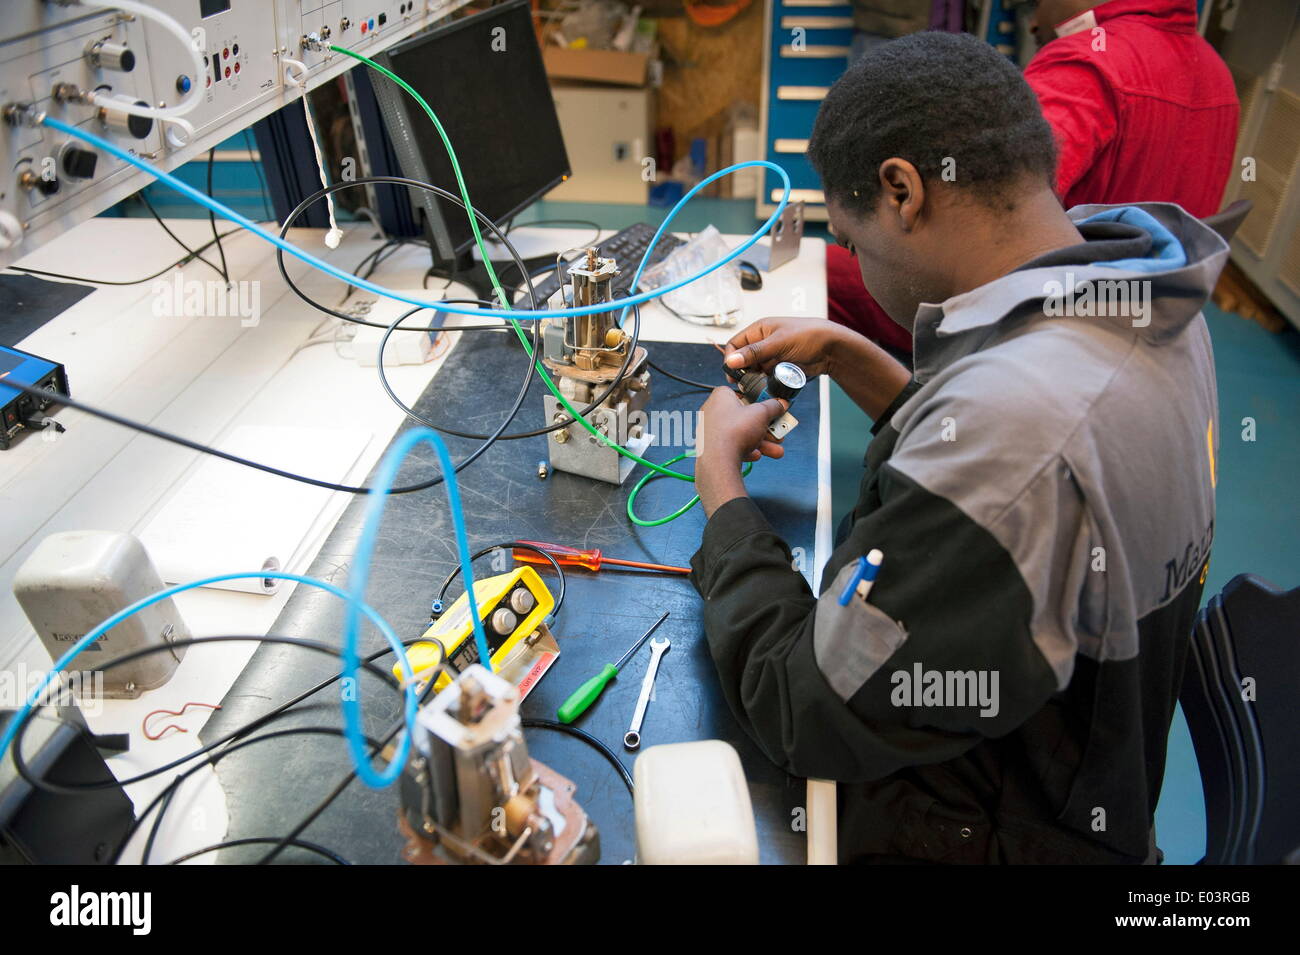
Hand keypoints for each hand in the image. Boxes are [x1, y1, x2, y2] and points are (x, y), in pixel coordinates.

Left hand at [695, 386, 788, 516]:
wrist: (718, 460)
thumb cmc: (734, 431)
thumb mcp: (762, 413)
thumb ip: (774, 407)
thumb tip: (780, 404)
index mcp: (721, 397)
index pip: (743, 395)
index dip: (759, 402)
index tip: (772, 408)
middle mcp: (713, 412)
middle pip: (746, 418)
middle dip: (766, 427)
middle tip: (778, 431)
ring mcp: (712, 431)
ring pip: (742, 434)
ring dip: (762, 442)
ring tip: (776, 449)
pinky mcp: (713, 448)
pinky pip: (733, 447)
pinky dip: (747, 450)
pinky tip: (757, 455)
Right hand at [722, 316, 845, 379]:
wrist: (832, 349)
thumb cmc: (808, 336)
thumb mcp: (779, 342)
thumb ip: (754, 352)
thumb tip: (731, 361)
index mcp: (759, 330)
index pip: (735, 344)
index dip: (731, 358)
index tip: (732, 373)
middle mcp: (763, 343)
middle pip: (743, 360)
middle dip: (742, 372)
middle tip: (744, 385)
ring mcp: (771, 356)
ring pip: (754, 371)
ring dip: (754, 379)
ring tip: (757, 387)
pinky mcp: (779, 368)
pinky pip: (765, 378)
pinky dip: (764, 383)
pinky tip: (767, 388)